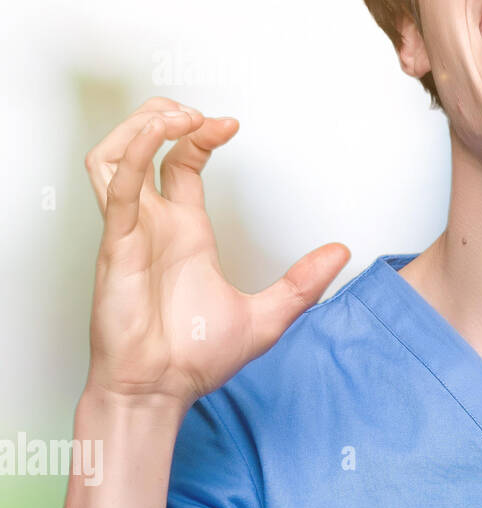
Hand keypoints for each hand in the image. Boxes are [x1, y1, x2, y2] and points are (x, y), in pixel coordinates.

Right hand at [83, 96, 349, 408]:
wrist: (161, 393)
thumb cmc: (196, 358)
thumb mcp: (270, 315)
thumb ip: (305, 282)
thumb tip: (341, 253)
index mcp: (186, 232)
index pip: (182, 164)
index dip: (200, 137)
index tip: (230, 125)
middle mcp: (155, 225)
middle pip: (145, 149)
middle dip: (167, 118)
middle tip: (200, 114)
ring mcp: (131, 233)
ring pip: (113, 158)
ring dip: (140, 129)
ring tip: (175, 117)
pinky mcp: (115, 248)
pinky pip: (113, 192)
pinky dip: (128, 159)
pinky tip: (152, 143)